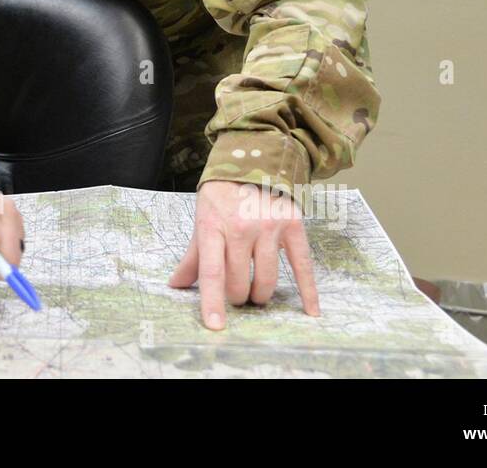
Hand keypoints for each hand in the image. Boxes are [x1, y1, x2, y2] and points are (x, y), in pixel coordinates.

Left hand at [168, 180, 319, 329]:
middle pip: (240, 281)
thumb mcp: (202, 220)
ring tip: (256, 292)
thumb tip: (175, 285)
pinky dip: (308, 291)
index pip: (212, 271)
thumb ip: (192, 256)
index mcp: (213, 226)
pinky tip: (311, 311)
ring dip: (260, 294)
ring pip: (267, 280)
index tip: (215, 325)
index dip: (212, 300)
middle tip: (236, 292)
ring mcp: (269, 226)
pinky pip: (302, 265)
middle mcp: (241, 227)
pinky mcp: (293, 225)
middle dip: (237, 295)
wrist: (253, 159)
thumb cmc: (222, 196)